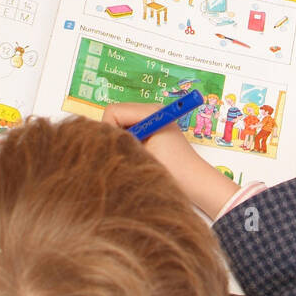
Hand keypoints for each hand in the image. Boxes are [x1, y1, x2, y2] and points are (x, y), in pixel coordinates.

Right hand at [102, 102, 236, 217]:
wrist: (198, 185)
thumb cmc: (175, 171)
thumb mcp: (142, 156)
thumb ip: (119, 143)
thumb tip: (97, 138)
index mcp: (152, 111)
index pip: (112, 111)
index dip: (108, 130)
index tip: (119, 148)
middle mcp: (152, 111)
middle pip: (114, 117)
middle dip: (114, 136)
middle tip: (126, 155)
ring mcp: (152, 121)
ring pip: (119, 126)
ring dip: (121, 142)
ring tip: (134, 158)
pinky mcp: (152, 132)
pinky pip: (128, 133)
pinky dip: (127, 145)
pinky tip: (138, 158)